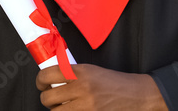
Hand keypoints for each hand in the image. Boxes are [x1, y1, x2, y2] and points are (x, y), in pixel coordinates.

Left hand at [36, 64, 167, 109]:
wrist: (137, 95)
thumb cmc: (115, 82)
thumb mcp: (92, 70)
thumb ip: (71, 73)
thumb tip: (50, 78)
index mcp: (80, 72)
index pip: (47, 75)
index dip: (40, 81)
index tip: (41, 84)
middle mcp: (82, 88)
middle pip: (48, 98)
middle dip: (47, 99)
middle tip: (52, 97)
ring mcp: (86, 106)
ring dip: (57, 110)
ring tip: (64, 106)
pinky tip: (74, 110)